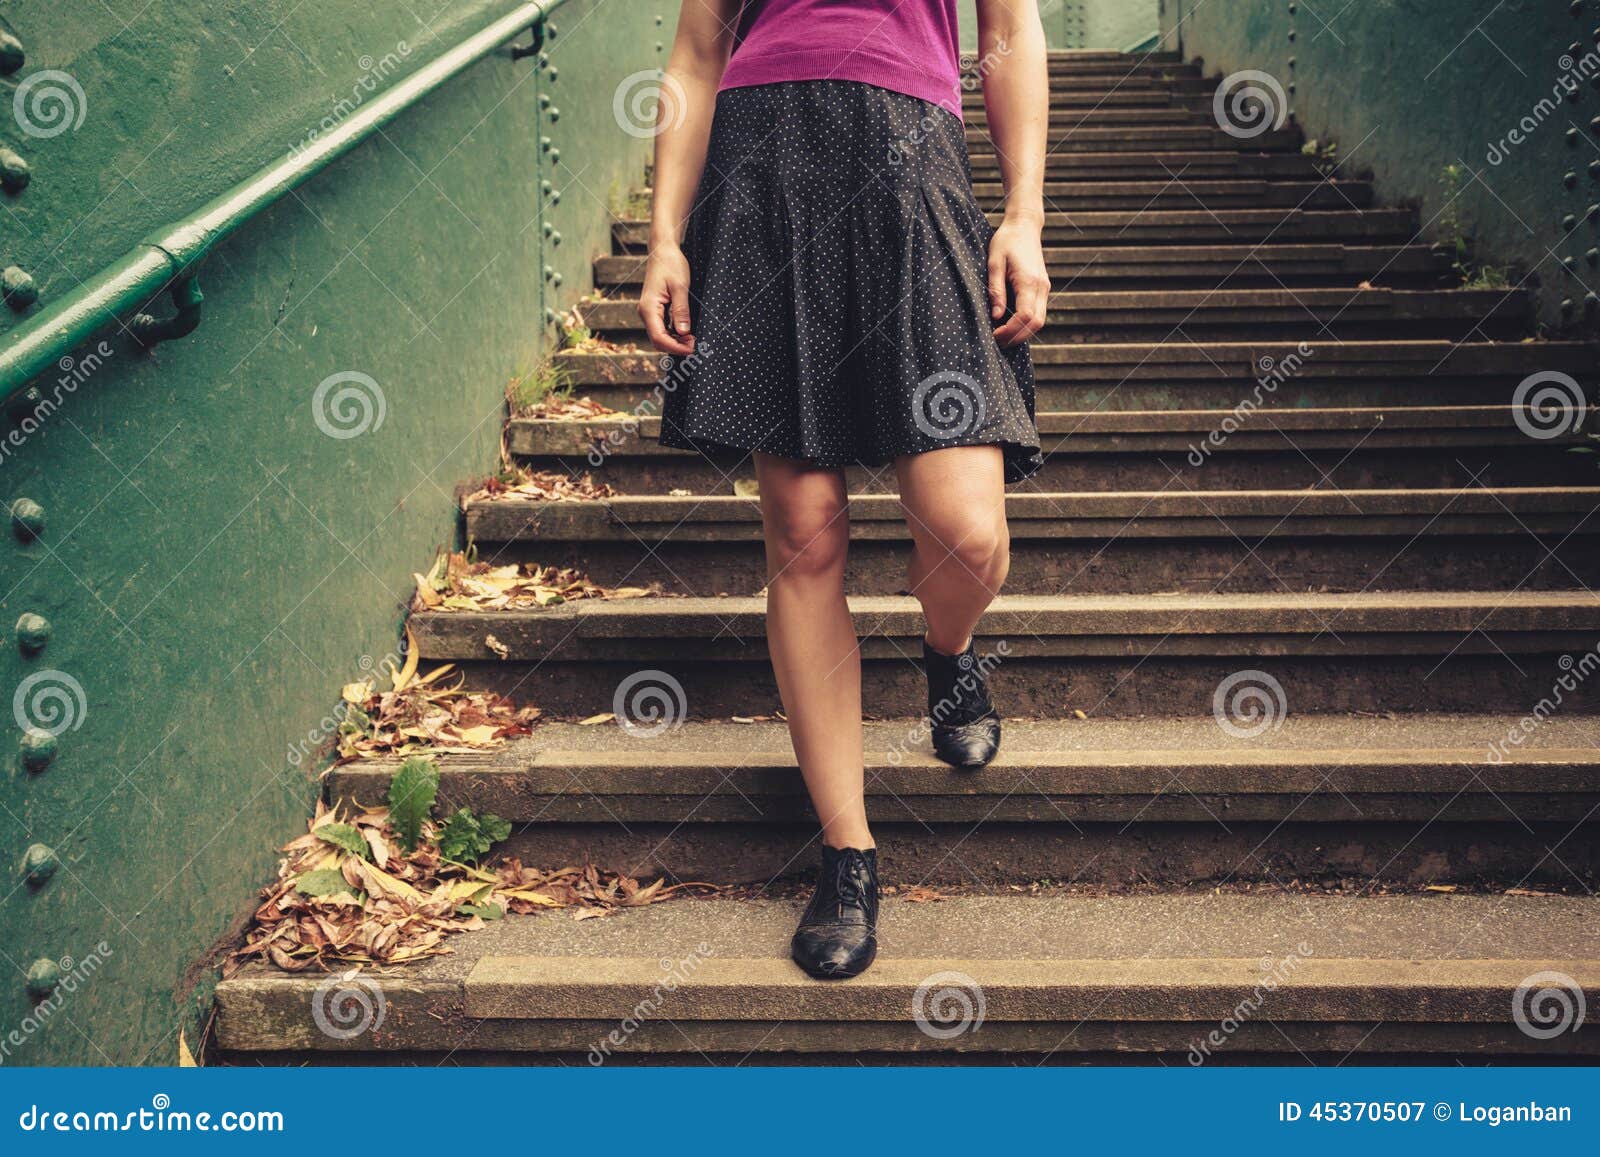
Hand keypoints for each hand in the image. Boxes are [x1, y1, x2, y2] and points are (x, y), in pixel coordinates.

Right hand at [638, 243, 695, 355]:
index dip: (675, 347)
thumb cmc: (671, 265)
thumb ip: (681, 311)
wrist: (663, 251)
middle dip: (676, 346)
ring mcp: (649, 312)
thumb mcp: (680, 287)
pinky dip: (674, 334)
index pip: (659, 337)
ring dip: (676, 341)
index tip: (692, 349)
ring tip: (693, 339)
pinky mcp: (654, 310)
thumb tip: (684, 333)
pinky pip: (662, 328)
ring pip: (660, 336)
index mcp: (649, 308)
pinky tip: (686, 333)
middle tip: (696, 344)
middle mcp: (645, 312)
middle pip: (658, 341)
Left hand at [987, 218, 1049, 346]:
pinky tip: (1010, 325)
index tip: (994, 334)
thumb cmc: (1006, 241)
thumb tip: (996, 316)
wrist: (1024, 226)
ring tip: (1002, 336)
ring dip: (1022, 333)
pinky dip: (1026, 324)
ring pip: (1039, 321)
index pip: (1025, 316)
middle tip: (996, 341)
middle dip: (1017, 337)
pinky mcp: (1042, 289)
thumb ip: (996, 290)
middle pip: (1036, 324)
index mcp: (1029, 281)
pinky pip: (1038, 313)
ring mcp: (1044, 288)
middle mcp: (1041, 287)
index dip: (1010, 330)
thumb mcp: (994, 263)